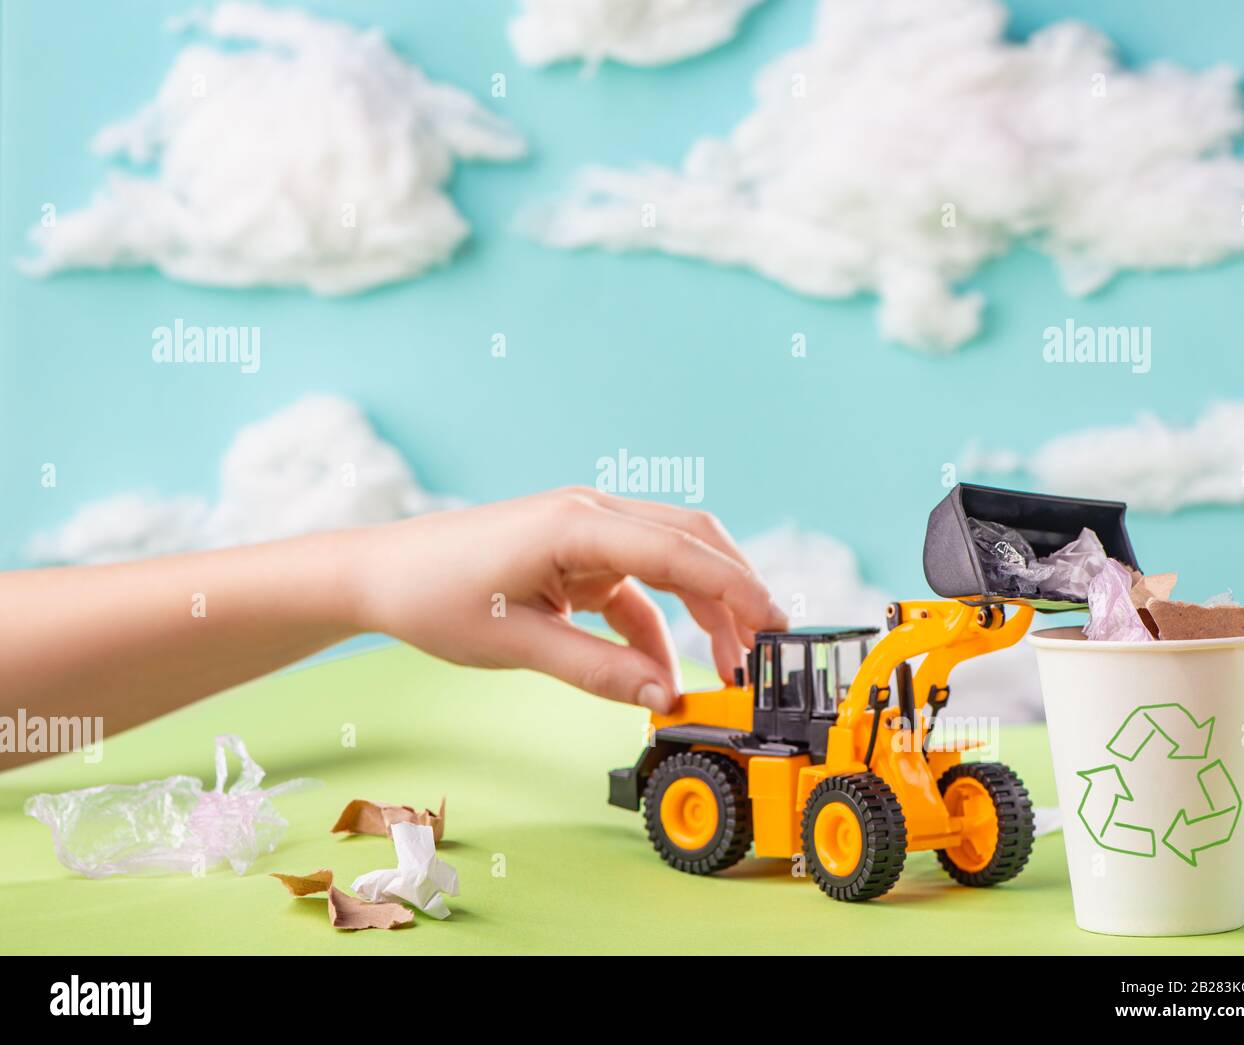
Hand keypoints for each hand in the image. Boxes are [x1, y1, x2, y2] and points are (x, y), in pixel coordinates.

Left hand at [349, 488, 786, 712]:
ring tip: (728, 663)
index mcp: (578, 524)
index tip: (776, 626)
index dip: (736, 588)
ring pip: (670, 559)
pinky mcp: (576, 552)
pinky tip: (660, 670)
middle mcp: (591, 514)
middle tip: (768, 647)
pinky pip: (635, 584)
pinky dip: (656, 624)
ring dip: (702, 607)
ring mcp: (585, 530)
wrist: (380, 574)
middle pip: (691, 541)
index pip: (680, 551)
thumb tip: (664, 698)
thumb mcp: (517, 644)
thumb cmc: (435, 597)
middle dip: (735, 592)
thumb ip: (597, 671)